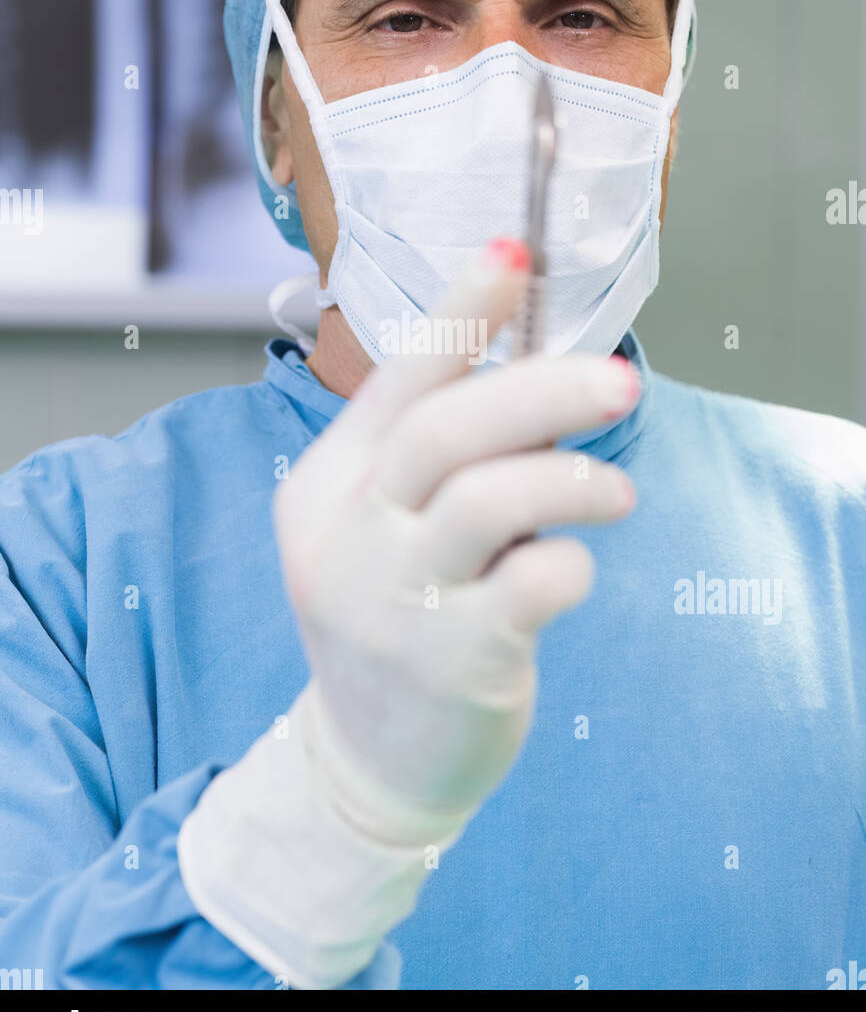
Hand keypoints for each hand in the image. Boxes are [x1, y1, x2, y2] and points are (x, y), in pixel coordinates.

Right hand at [273, 238, 638, 845]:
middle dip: (544, 388)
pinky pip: (532, 583)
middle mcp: (345, 536)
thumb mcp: (387, 529)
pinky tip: (572, 573)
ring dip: (573, 478)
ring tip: (617, 492)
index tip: (514, 252)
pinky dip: (572, 562)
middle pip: (444, 431)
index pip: (395, 381)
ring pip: (488, 498)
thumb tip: (542, 375)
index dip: (458, 314)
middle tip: (622, 381)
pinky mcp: (448, 662)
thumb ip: (439, 459)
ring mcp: (390, 603)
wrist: (372, 759)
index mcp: (326, 486)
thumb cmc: (401, 615)